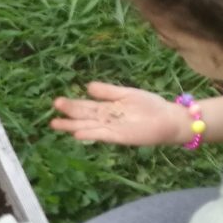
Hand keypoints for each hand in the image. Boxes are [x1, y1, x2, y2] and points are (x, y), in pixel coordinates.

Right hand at [49, 82, 190, 146]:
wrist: (168, 119)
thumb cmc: (150, 106)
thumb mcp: (126, 94)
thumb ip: (107, 91)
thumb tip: (87, 86)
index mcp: (107, 108)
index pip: (86, 106)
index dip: (72, 104)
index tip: (57, 102)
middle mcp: (106, 119)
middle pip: (84, 116)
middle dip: (68, 113)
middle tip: (53, 109)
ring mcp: (111, 129)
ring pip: (88, 126)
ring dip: (73, 125)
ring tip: (56, 124)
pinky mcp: (120, 137)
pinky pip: (102, 135)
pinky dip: (90, 134)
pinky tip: (78, 133)